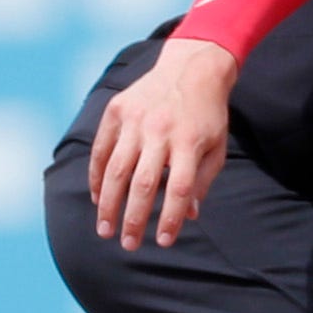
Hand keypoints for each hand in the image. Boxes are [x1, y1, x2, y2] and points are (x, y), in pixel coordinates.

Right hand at [89, 38, 240, 250]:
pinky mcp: (116, 111)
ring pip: (116, 169)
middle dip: (133, 218)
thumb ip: (203, 181)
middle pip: (143, 183)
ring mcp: (135, 120)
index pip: (179, 189)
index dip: (171, 217)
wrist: (191, 68)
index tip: (163, 242)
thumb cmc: (207, 116)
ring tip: (105, 230)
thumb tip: (190, 216)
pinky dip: (97, 176)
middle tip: (128, 245)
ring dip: (108, 204)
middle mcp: (160, 131)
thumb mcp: (216, 147)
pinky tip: (97, 198)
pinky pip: (101, 149)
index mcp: (189, 142)